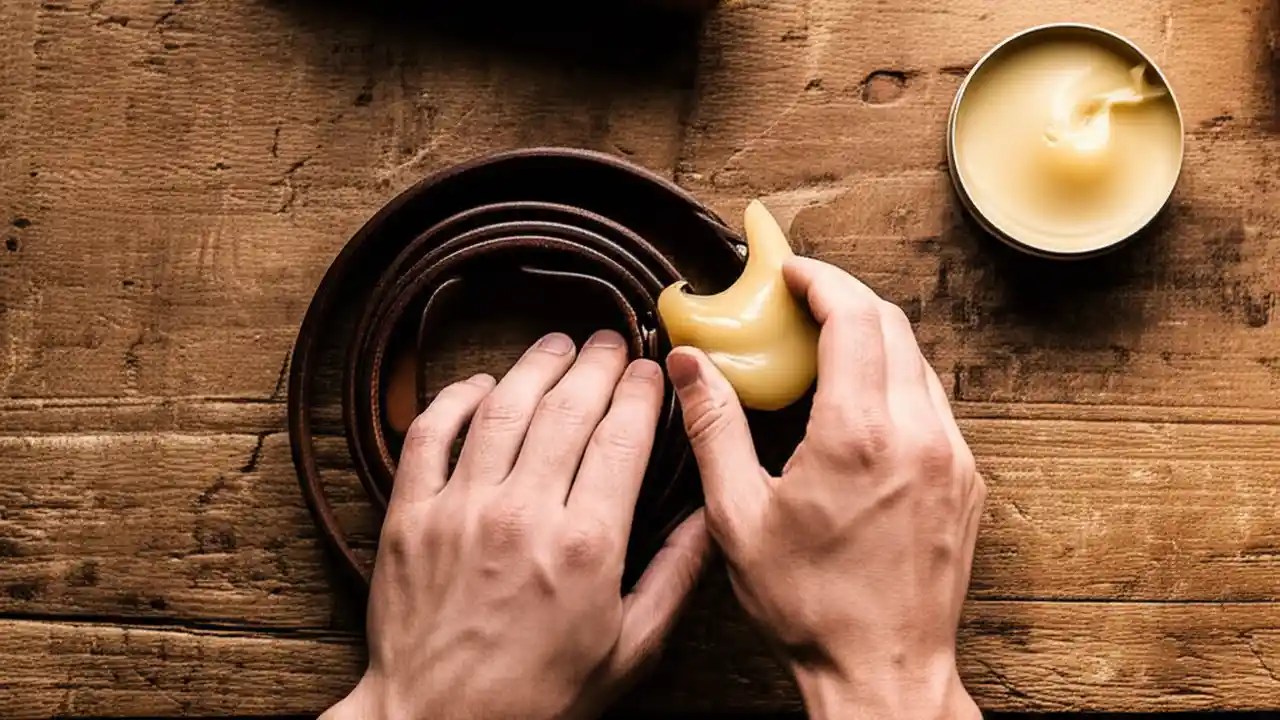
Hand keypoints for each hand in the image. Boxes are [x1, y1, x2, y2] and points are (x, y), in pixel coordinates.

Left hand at [323, 331, 711, 719]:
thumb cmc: (537, 696)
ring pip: (504, 406)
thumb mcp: (630, 649)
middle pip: (568, 407)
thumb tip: (707, 515)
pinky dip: (457, 398)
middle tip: (614, 343)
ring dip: (537, 364)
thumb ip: (676, 576)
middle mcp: (524, 513)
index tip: (654, 372)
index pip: (623, 436)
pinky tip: (482, 385)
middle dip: (599, 363)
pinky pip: (430, 433)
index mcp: (586, 545)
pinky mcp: (411, 515)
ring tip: (560, 345)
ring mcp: (461, 508)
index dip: (642, 392)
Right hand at [666, 258, 984, 719]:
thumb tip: (688, 365)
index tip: (790, 272)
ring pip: (919, 362)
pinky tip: (862, 406)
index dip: (820, 280)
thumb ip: (714, 428)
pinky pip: (936, 404)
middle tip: (801, 302)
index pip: (853, 318)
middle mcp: (917, 435)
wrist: (884, 671)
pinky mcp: (965, 481)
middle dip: (846, 299)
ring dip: (875, 339)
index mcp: (858, 435)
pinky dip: (899, 382)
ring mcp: (951, 458)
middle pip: (892, 326)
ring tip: (826, 350)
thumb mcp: (739, 517)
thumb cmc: (810, 605)